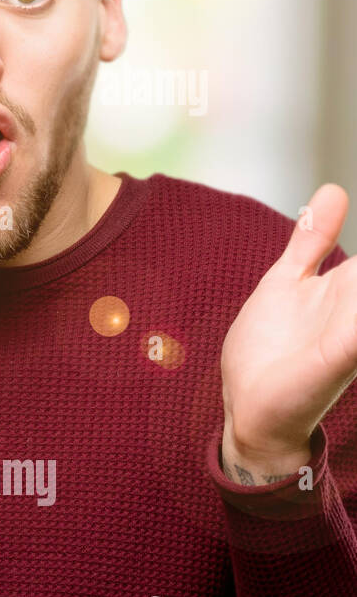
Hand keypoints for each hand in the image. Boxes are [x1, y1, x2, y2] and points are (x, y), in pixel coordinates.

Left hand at [220, 183, 356, 477]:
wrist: (251, 407)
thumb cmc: (271, 347)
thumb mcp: (288, 279)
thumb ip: (312, 240)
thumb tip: (333, 189)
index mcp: (351, 285)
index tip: (350, 193)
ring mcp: (354, 331)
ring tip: (354, 278)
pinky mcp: (339, 354)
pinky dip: (356, 318)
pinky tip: (349, 300)